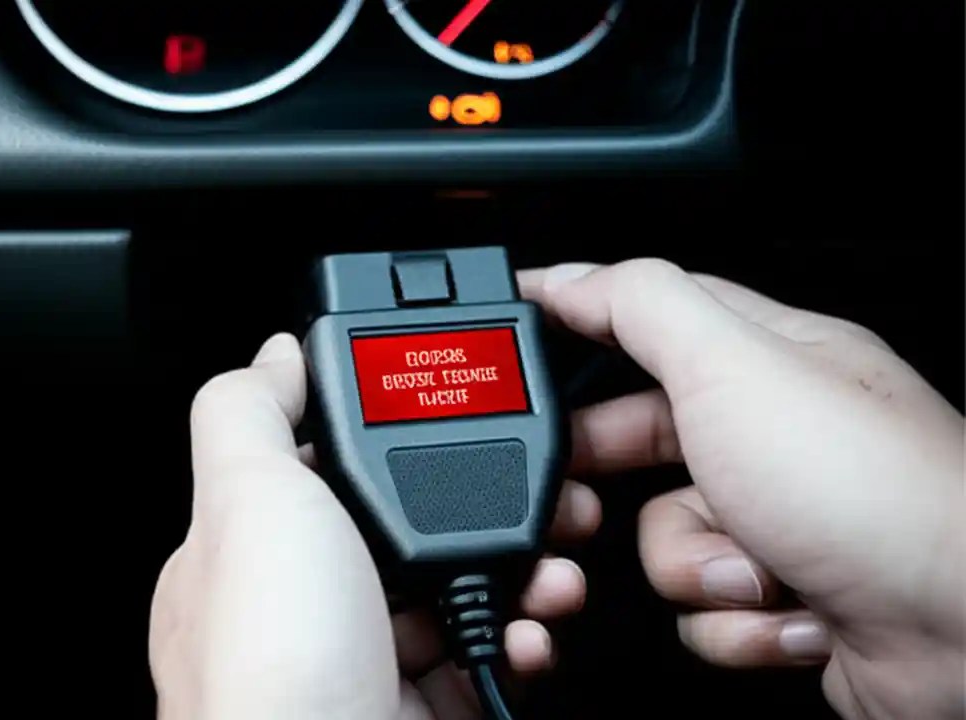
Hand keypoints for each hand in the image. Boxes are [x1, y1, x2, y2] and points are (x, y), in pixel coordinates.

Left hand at [149, 334, 600, 718]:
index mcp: (247, 550)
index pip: (321, 468)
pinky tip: (533, 632)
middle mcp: (299, 611)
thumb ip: (251, 415)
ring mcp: (358, 666)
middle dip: (480, 504)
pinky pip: (482, 663)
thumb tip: (275, 356)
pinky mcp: (415, 716)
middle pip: (403, 531)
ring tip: (556, 567)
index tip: (456, 418)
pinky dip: (521, 639)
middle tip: (545, 495)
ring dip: (521, 570)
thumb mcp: (246, 501)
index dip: (390, 440)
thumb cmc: (271, 668)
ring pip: (454, 595)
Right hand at [518, 260, 964, 719]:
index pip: (650, 318)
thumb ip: (642, 307)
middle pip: (638, 436)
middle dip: (611, 474)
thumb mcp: (733, 368)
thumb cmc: (872, 493)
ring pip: (660, 534)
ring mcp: (778, 518)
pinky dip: (729, 620)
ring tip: (750, 566)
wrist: (961, 634)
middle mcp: (773, 435)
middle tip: (584, 489)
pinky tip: (786, 610)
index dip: (579, 320)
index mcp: (769, 359)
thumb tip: (570, 274)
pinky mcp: (780, 596)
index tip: (513, 328)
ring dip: (694, 563)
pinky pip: (698, 605)